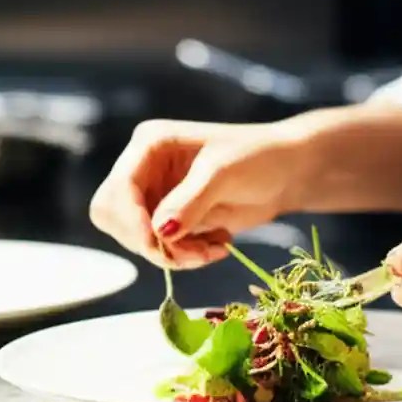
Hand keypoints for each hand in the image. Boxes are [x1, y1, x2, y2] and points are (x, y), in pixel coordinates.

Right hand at [88, 118, 307, 268]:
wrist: (286, 173)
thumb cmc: (258, 158)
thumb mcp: (224, 173)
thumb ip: (190, 201)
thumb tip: (160, 232)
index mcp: (150, 145)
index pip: (118, 190)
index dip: (132, 221)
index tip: (158, 244)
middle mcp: (145, 170)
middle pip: (115, 218)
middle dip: (150, 242)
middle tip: (191, 252)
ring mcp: (156, 197)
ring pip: (138, 241)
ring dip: (173, 254)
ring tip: (213, 248)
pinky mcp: (172, 221)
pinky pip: (163, 250)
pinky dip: (187, 256)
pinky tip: (218, 244)